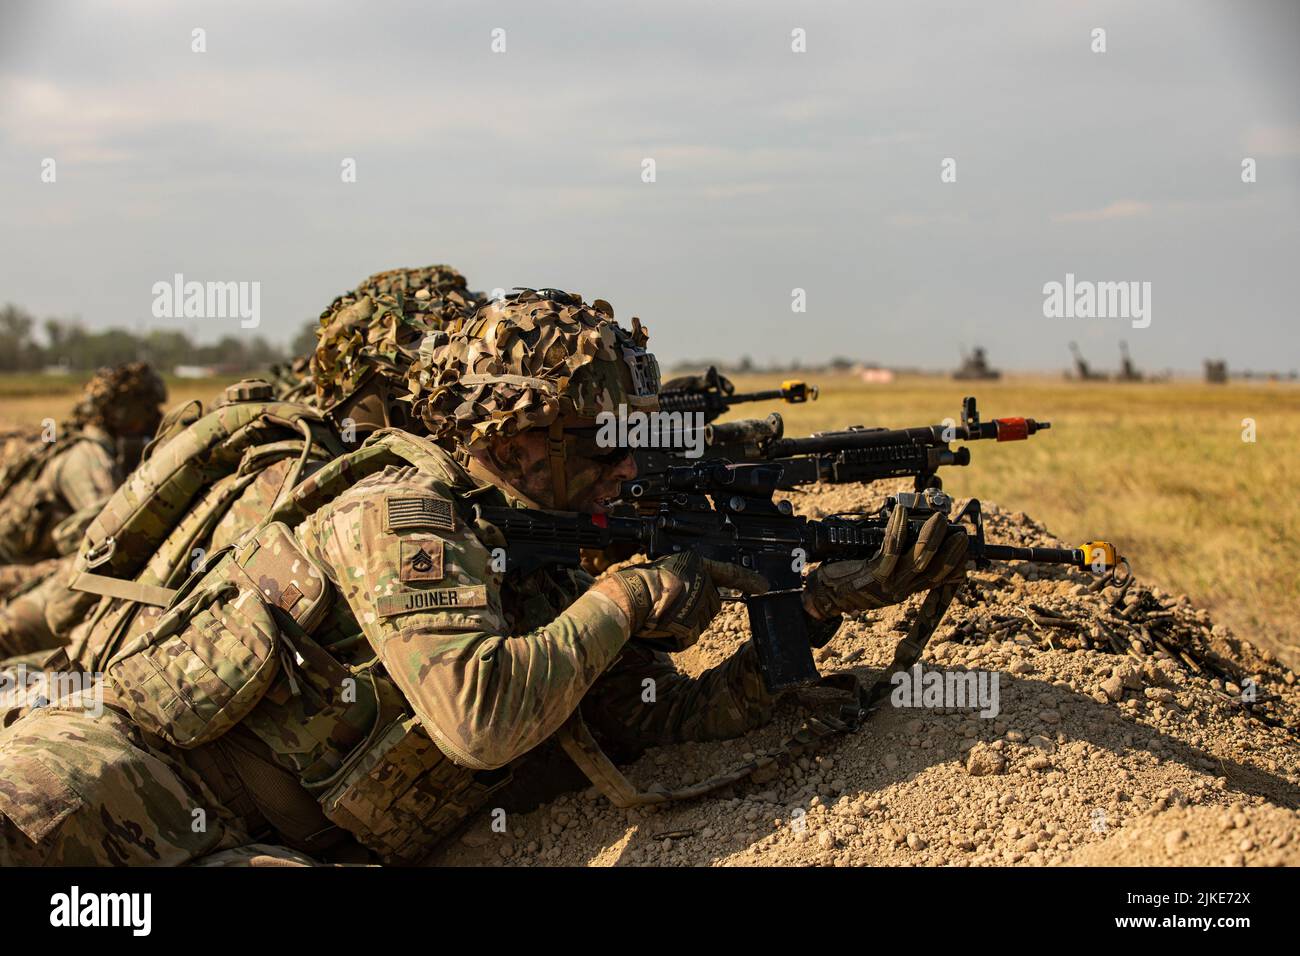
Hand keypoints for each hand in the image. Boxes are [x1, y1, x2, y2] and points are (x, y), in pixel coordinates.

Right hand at [603, 551, 767, 650]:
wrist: (629, 597)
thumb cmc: (640, 582)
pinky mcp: (693, 626)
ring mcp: (700, 605)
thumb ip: (686, 576)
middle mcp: (703, 583)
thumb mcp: (668, 568)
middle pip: (711, 603)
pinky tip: (660, 627)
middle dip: (695, 608)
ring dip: (684, 622)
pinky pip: (688, 636)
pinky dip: (676, 636)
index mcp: (697, 564)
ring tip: (660, 614)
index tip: (763, 586)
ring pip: (700, 621)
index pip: (730, 573)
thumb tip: (694, 588)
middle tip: (668, 606)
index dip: (748, 580)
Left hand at [803, 505, 967, 619]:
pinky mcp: (873, 575)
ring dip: (929, 536)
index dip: (958, 561)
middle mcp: (904, 588)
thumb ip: (903, 554)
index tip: (965, 541)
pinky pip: (890, 551)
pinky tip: (900, 513)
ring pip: (917, 560)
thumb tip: (919, 527)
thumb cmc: (853, 575)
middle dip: (950, 547)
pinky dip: (898, 529)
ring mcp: (889, 583)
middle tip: (956, 527)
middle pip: (936, 569)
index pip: (943, 578)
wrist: (826, 592)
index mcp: (910, 586)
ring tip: (936, 517)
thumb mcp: (885, 567)